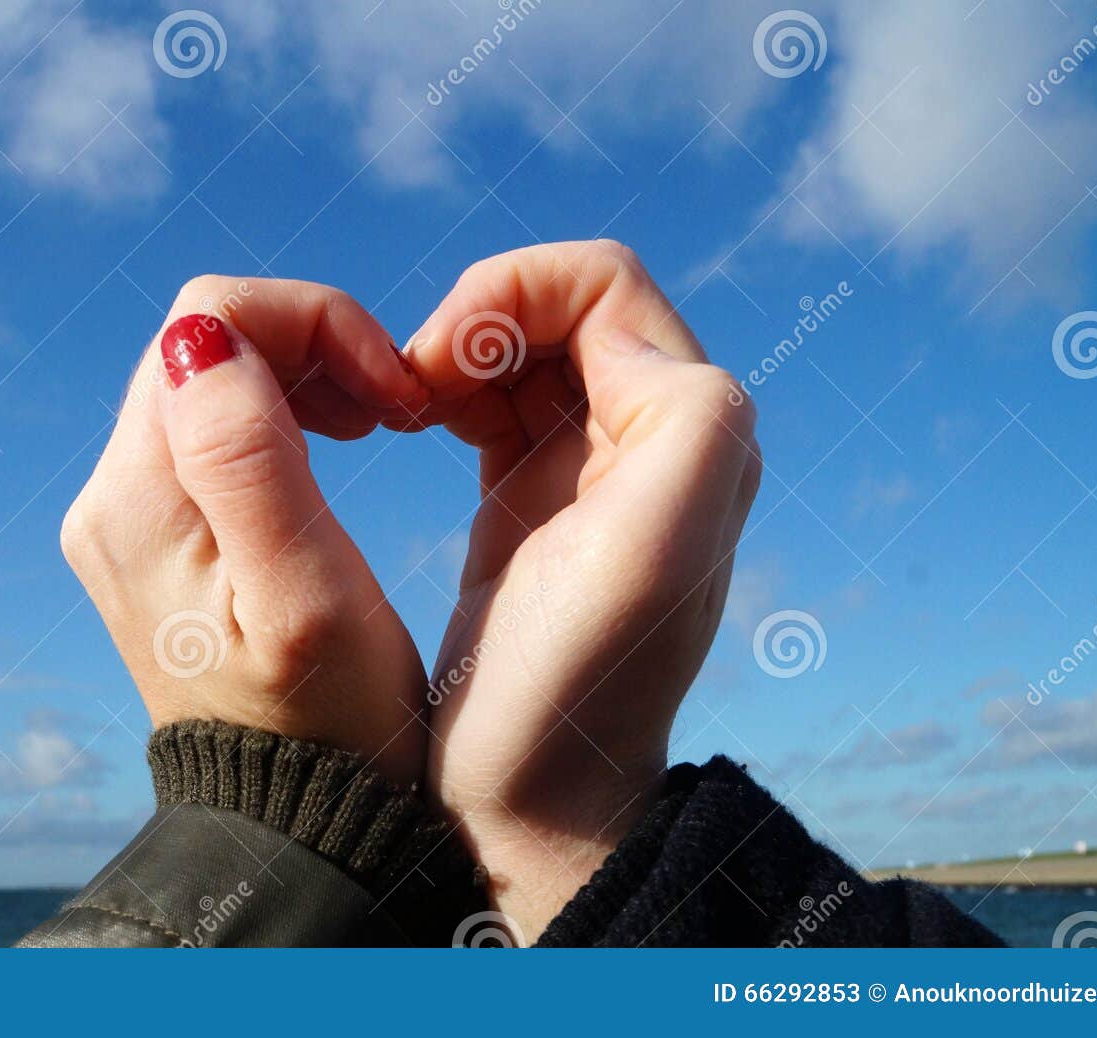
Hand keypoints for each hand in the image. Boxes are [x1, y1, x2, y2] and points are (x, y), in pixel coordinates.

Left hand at [62, 277, 429, 784]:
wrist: (293, 816)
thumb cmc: (326, 721)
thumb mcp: (304, 595)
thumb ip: (247, 457)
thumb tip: (201, 334)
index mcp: (139, 501)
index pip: (208, 320)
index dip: (318, 324)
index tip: (394, 396)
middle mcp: (108, 496)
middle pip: (203, 339)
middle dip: (315, 344)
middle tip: (397, 410)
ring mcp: (126, 516)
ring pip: (211, 374)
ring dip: (305, 373)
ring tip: (380, 426)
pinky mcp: (154, 533)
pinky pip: (211, 426)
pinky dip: (284, 411)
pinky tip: (339, 447)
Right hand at [399, 242, 762, 938]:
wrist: (531, 798)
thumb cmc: (578, 685)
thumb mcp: (655, 551)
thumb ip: (687, 416)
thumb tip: (623, 344)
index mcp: (691, 426)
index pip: (600, 280)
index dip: (505, 293)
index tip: (433, 366)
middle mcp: (654, 432)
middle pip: (558, 302)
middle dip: (474, 319)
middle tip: (410, 390)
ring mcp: (593, 462)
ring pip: (520, 343)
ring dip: (455, 352)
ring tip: (405, 411)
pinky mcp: (536, 492)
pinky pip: (493, 394)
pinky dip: (447, 386)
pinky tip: (412, 425)